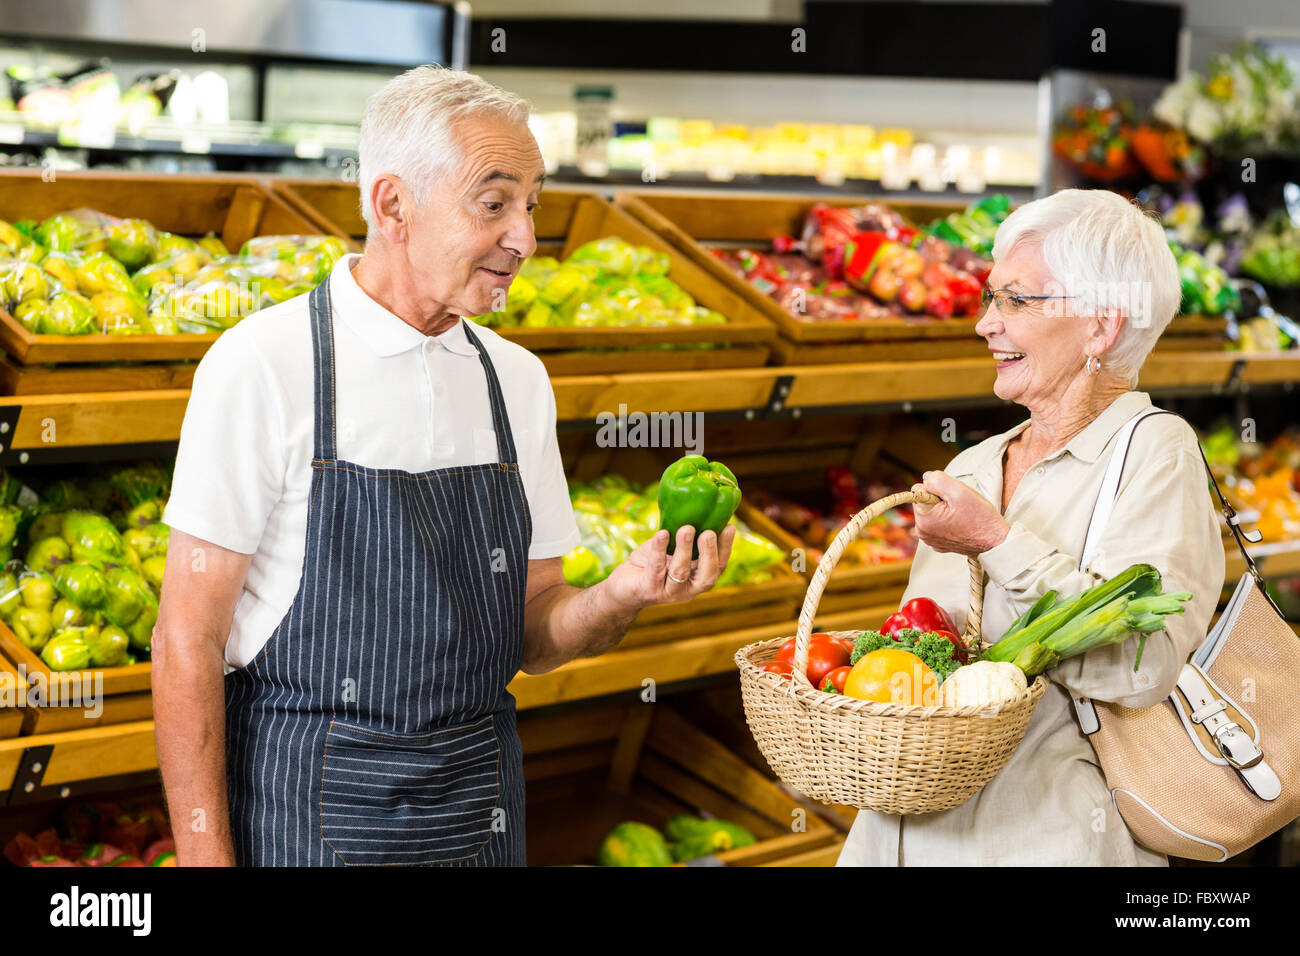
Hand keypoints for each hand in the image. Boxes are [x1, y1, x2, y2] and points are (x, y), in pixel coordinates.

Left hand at [599, 524, 736, 610]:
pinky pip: (656, 568)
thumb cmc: (650, 565)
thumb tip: (699, 507)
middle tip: (709, 533)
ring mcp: (668, 592)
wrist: (622, 587)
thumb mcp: (671, 551)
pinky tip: (662, 533)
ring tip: (686, 528)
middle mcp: (686, 590)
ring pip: (680, 572)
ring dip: (684, 549)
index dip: (725, 549)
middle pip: (706, 577)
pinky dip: (659, 549)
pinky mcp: (648, 589)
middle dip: (710, 554)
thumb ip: (685, 539)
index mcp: (696, 579)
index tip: (729, 527)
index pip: (718, 567)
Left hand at [912, 471, 1009, 555]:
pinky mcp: (938, 542)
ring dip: (945, 508)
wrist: (995, 542)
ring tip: (961, 515)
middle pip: (925, 500)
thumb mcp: (960, 491)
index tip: (951, 497)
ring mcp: (930, 538)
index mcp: (924, 519)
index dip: (937, 488)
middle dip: (940, 498)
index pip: (919, 489)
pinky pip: (938, 523)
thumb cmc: (980, 518)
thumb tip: (926, 477)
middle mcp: (922, 531)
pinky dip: (948, 520)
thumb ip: (938, 480)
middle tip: (959, 506)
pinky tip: (961, 523)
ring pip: (932, 511)